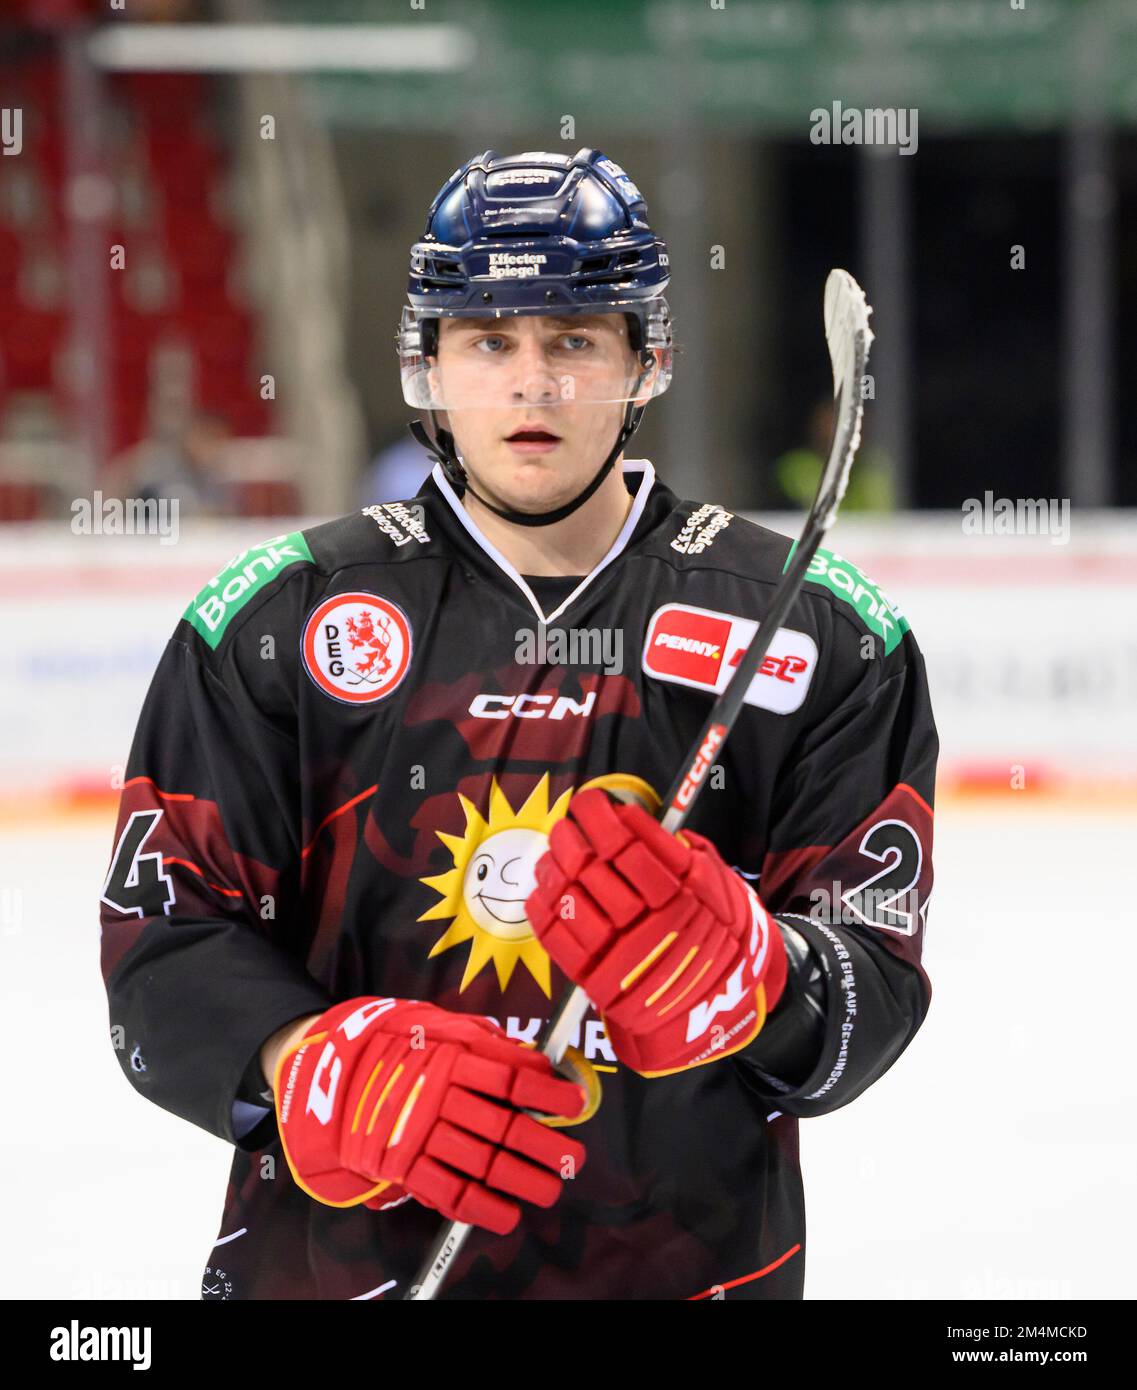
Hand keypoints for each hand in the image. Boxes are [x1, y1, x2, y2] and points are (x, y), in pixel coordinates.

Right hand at [273, 998, 589, 1233]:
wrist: (334, 1072)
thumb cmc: (400, 1046)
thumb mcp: (442, 1025)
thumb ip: (486, 1040)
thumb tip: (534, 1058)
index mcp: (452, 1057)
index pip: (511, 1077)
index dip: (548, 1093)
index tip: (574, 1104)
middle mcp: (439, 1096)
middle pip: (503, 1126)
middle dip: (545, 1146)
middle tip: (573, 1159)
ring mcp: (419, 1133)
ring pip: (482, 1163)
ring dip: (523, 1181)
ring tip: (549, 1189)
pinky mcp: (402, 1164)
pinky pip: (447, 1192)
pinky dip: (481, 1208)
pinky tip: (507, 1214)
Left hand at [527, 788, 787, 1075]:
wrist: (716, 1005)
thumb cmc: (714, 932)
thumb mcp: (714, 882)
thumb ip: (677, 849)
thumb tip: (626, 816)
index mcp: (682, 893)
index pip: (627, 840)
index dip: (600, 814)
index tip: (591, 802)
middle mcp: (652, 923)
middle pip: (591, 865)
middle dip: (570, 835)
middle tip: (567, 825)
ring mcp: (623, 955)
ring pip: (568, 896)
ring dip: (552, 867)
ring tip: (554, 854)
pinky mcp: (598, 981)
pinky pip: (555, 936)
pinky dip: (542, 906)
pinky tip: (545, 890)